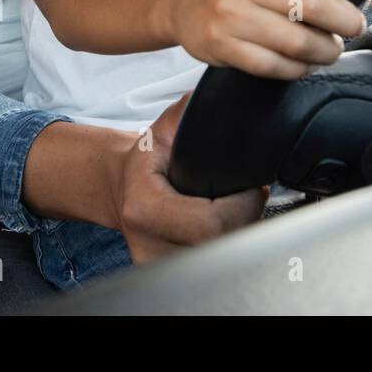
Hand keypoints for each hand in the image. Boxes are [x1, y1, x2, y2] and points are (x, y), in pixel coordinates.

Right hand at [112, 95, 267, 263]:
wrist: (118, 189)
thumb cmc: (142, 161)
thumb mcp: (162, 129)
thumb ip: (190, 113)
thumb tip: (223, 94)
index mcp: (144, 209)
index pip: (211, 223)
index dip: (243, 206)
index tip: (253, 187)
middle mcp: (148, 246)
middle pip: (221, 245)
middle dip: (246, 220)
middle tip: (250, 197)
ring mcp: (157, 267)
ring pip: (220, 260)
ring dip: (237, 236)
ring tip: (237, 211)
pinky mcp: (166, 277)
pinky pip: (211, 266)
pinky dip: (224, 247)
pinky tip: (225, 229)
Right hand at [166, 0, 369, 79]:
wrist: (182, 7)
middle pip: (307, 3)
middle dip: (343, 20)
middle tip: (355, 26)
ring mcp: (229, 16)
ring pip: (294, 41)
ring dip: (324, 50)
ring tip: (332, 49)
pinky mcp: (222, 46)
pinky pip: (272, 65)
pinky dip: (297, 69)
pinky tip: (306, 65)